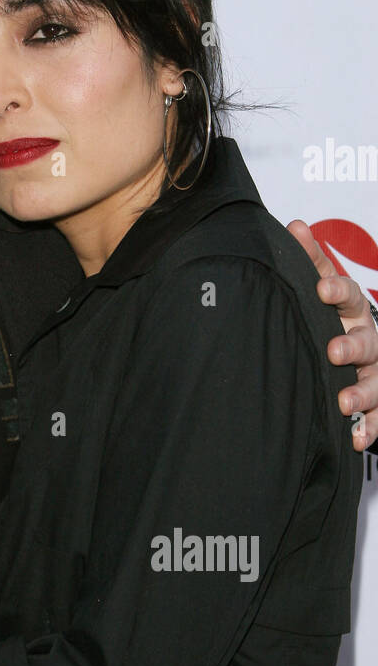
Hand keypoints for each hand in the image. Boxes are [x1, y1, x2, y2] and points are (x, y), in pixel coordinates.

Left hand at [288, 219, 377, 449]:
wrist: (348, 351)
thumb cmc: (329, 316)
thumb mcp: (321, 287)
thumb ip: (310, 260)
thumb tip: (294, 226)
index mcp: (351, 310)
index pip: (347, 295)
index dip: (336, 290)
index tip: (321, 289)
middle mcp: (368, 340)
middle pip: (367, 341)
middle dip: (353, 346)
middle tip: (334, 351)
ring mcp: (374, 372)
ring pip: (375, 382)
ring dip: (362, 393)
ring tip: (344, 403)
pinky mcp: (374, 404)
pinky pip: (377, 418)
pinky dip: (368, 429)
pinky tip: (356, 439)